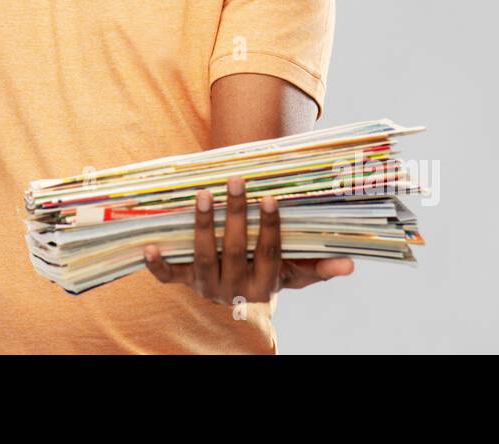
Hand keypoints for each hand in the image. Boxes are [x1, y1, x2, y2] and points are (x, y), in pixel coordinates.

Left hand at [142, 176, 353, 303]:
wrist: (238, 315)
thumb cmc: (269, 282)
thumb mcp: (295, 278)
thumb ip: (319, 269)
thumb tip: (350, 263)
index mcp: (264, 285)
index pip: (269, 253)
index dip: (270, 226)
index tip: (271, 197)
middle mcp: (234, 287)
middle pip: (235, 250)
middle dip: (235, 215)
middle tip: (236, 182)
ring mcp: (206, 287)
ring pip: (203, 257)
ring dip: (202, 226)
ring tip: (203, 194)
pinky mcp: (184, 284)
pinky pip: (168, 278)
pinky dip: (157, 264)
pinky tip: (148, 244)